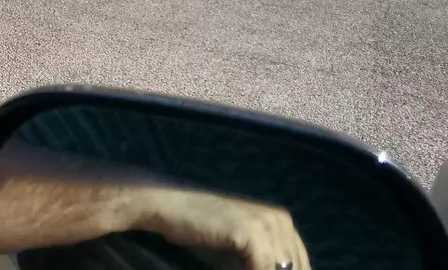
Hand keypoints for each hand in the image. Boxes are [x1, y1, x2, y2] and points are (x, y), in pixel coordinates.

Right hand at [134, 186, 310, 269]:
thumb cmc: (200, 228)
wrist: (168, 206)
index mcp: (282, 221)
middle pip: (294, 267)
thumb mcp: (240, 247)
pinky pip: (263, 269)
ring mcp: (266, 224)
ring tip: (232, 269)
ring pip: (281, 269)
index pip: (301, 264)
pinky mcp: (250, 232)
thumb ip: (261, 261)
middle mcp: (280, 219)